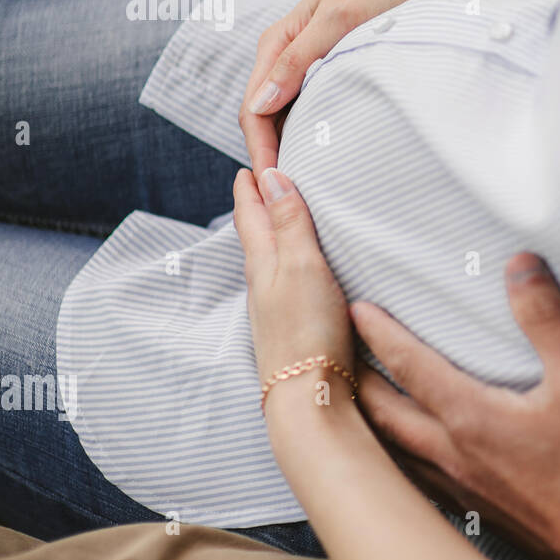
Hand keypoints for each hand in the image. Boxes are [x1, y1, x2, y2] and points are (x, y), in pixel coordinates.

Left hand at [232, 167, 354, 387]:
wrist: (308, 397)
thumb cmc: (307, 331)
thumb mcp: (302, 265)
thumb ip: (290, 222)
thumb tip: (270, 176)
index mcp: (264, 262)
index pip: (252, 214)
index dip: (252, 186)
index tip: (251, 162)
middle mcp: (264, 284)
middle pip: (256, 236)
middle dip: (258, 206)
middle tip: (262, 182)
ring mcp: (275, 309)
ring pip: (269, 261)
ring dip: (273, 234)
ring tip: (283, 218)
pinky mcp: (292, 329)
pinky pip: (286, 284)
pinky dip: (289, 265)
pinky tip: (301, 272)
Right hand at [240, 0, 432, 173]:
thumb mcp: (338, 21)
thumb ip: (298, 60)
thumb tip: (259, 105)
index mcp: (276, 41)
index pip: (253, 107)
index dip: (259, 148)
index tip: (274, 183)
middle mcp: (284, 56)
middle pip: (263, 118)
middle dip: (270, 155)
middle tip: (288, 198)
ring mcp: (305, 67)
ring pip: (283, 118)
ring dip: (288, 149)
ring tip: (304, 188)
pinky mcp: (328, 74)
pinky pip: (308, 111)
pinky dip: (309, 136)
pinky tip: (322, 160)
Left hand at [353, 252, 559, 559]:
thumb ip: (547, 319)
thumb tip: (520, 267)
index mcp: (471, 417)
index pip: (411, 366)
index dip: (381, 334)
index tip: (357, 310)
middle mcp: (453, 453)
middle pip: (385, 412)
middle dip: (358, 378)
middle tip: (337, 353)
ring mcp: (459, 485)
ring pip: (394, 449)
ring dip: (371, 420)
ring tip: (360, 398)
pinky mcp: (473, 507)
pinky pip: (416, 477)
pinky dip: (396, 457)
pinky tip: (404, 456)